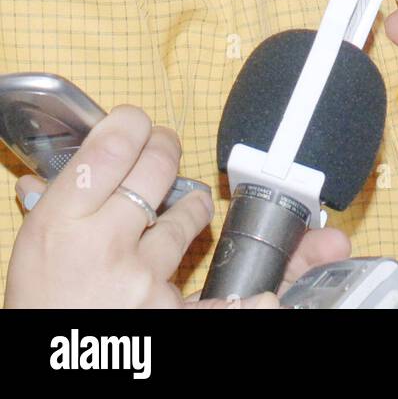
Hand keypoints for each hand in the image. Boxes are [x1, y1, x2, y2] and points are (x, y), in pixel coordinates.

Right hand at [4, 104, 348, 308]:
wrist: (56, 374)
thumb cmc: (40, 309)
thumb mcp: (31, 250)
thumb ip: (49, 207)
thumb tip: (47, 172)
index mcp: (61, 223)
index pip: (112, 145)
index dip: (131, 124)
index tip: (135, 125)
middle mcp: (105, 244)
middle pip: (157, 166)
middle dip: (164, 149)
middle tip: (162, 150)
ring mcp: (143, 279)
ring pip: (187, 216)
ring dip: (190, 206)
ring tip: (187, 205)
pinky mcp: (169, 314)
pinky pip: (215, 299)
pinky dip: (243, 300)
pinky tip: (266, 297)